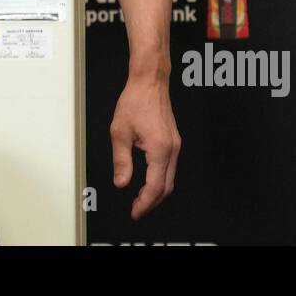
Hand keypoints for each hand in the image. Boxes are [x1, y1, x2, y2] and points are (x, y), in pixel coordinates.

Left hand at [110, 76, 180, 219]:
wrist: (149, 83)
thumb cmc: (135, 101)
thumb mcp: (119, 132)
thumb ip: (121, 161)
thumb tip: (121, 182)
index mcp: (160, 149)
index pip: (155, 187)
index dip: (144, 204)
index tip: (135, 212)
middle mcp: (172, 149)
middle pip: (166, 187)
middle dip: (151, 202)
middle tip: (137, 209)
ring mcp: (175, 145)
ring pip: (170, 179)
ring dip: (156, 192)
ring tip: (140, 198)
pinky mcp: (174, 141)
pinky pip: (169, 167)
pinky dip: (160, 179)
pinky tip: (148, 180)